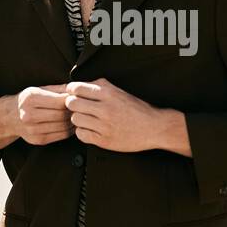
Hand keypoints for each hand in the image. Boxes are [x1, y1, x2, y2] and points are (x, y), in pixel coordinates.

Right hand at [0, 85, 72, 147]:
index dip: (72, 100)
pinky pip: (61, 135)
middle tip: (81, 108)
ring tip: (77, 116)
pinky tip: (70, 124)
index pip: (60, 101)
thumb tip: (77, 88)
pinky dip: (69, 130)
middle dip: (74, 111)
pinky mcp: (38, 140)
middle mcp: (29, 115)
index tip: (78, 98)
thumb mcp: (39, 89)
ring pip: (64, 126)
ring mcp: (33, 129)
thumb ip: (58, 89)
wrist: (9, 117)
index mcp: (31, 98)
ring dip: (74, 121)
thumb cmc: (28, 100)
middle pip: (62, 115)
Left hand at [64, 77, 190, 154]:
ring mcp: (105, 126)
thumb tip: (80, 86)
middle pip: (72, 104)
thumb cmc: (138, 110)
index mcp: (109, 94)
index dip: (72, 90)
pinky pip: (81, 135)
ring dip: (78, 119)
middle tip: (77, 107)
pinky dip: (83, 132)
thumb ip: (101, 86)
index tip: (73, 93)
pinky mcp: (105, 140)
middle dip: (72, 105)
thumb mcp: (120, 92)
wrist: (154, 128)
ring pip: (75, 119)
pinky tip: (90, 129)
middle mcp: (106, 109)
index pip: (77, 88)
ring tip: (86, 119)